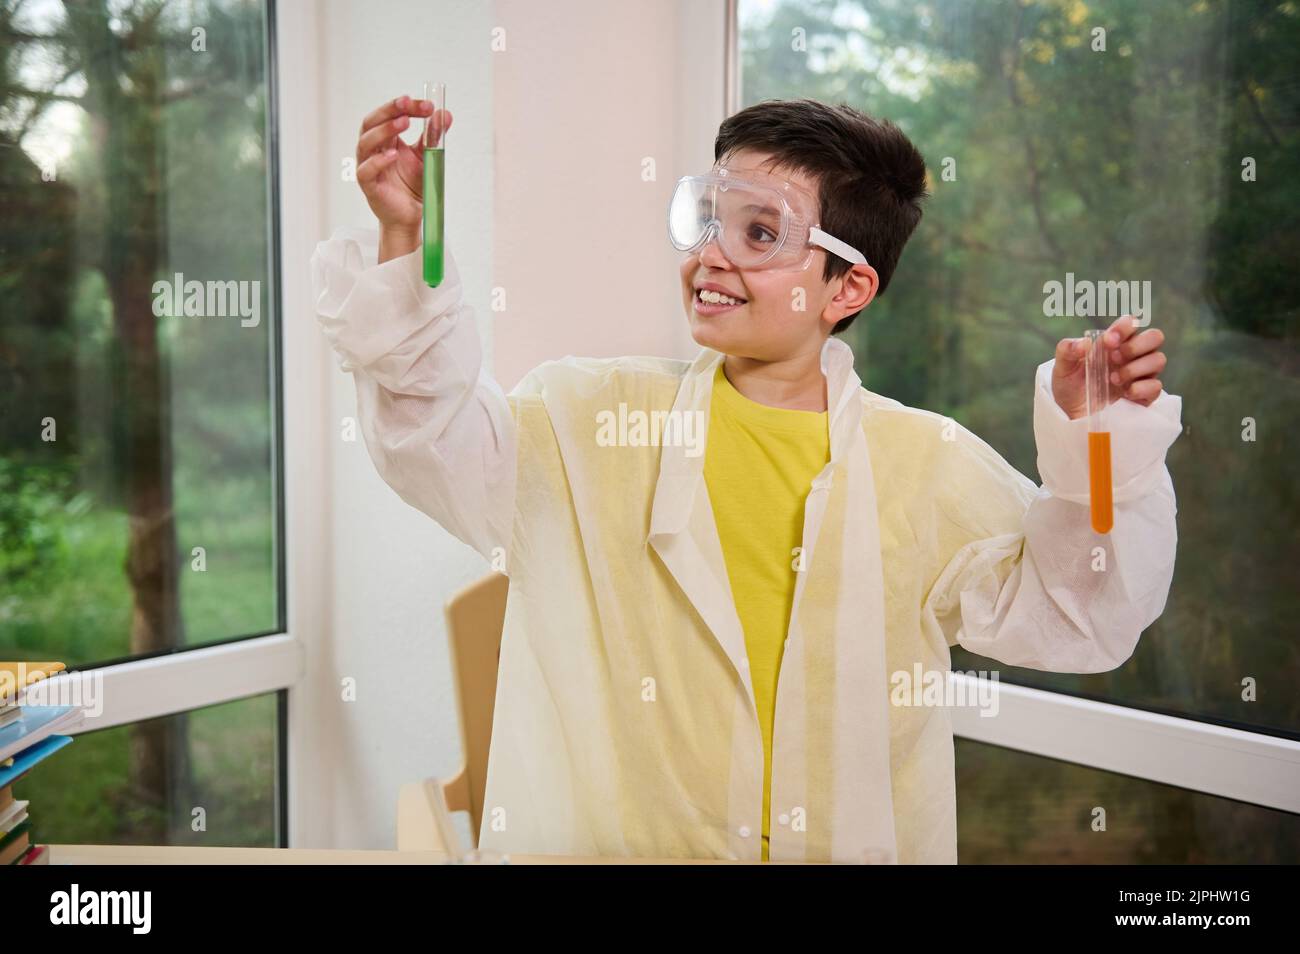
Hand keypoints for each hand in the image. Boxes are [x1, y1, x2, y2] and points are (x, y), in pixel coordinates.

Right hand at [355, 94, 453, 236]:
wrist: (411, 215)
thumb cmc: (413, 184)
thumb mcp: (426, 156)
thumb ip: (433, 136)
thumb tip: (446, 114)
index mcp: (385, 139)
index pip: (390, 115)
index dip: (406, 106)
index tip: (428, 106)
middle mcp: (373, 149)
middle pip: (372, 123)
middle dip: (389, 110)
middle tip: (407, 102)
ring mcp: (368, 166)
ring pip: (366, 143)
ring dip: (384, 130)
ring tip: (404, 122)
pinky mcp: (368, 186)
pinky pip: (366, 171)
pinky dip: (378, 161)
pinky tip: (393, 155)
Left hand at [1052, 315, 1166, 420]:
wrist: (1071, 414)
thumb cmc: (1070, 385)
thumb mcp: (1062, 367)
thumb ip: (1067, 350)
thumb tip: (1084, 343)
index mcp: (1115, 342)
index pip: (1132, 323)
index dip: (1124, 327)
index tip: (1107, 341)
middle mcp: (1132, 355)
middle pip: (1155, 337)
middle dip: (1136, 346)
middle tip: (1114, 358)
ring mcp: (1141, 375)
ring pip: (1159, 360)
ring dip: (1135, 368)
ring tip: (1113, 379)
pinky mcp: (1145, 396)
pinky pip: (1156, 387)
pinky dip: (1141, 388)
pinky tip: (1125, 393)